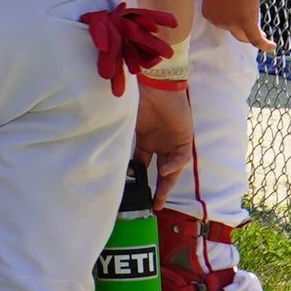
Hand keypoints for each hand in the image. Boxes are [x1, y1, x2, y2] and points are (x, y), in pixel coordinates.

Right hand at [134, 80, 193, 204]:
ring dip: (168, 181)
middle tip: (154, 205)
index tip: (135, 194)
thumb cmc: (138, 100)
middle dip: (159, 189)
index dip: (139, 179)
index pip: (144, 165)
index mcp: (146, 140)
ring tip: (160, 196)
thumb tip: (106, 157)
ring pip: (173, 167)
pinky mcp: (184, 137)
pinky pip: (182, 156)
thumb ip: (122, 140)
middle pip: (161, 171)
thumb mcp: (128, 124)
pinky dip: (174, 164)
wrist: (155, 85)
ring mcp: (173, 140)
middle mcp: (160, 143)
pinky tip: (165, 169)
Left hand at [202, 0, 272, 51]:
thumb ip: (227, 0)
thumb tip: (239, 4)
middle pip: (233, 30)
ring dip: (254, 35)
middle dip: (244, 31)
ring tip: (263, 36)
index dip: (234, 21)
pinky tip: (272, 46)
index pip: (224, 22)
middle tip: (256, 31)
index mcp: (209, 13)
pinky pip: (255, 38)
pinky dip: (264, 44)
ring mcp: (231, 24)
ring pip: (244, 35)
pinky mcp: (245, 22)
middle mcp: (218, 22)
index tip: (243, 18)